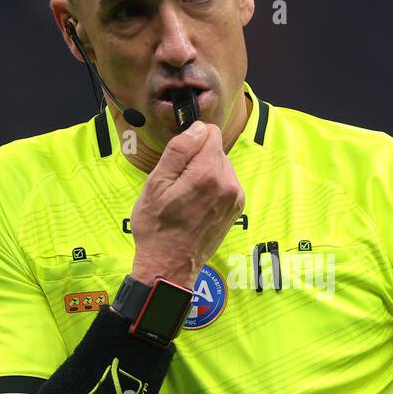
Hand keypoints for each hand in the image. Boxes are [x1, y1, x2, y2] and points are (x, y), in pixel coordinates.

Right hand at [129, 121, 244, 286]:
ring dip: (204, 174)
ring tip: (185, 198)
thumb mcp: (156, 184)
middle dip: (196, 159)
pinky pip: (225, 183)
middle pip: (215, 150)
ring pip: (221, 166)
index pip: (209, 132)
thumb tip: (198, 128)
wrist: (170, 265)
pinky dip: (211, 188)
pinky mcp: (236, 209)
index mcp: (209, 173)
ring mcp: (235, 198)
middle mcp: (229, 183)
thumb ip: (179, 150)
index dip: (189, 141)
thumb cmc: (157, 227)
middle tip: (177, 185)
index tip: (176, 162)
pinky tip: (196, 205)